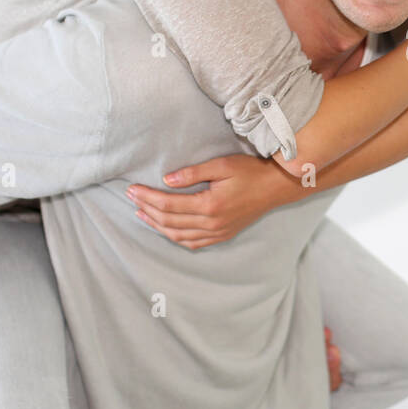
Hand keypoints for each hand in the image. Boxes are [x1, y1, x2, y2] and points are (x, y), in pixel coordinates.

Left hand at [127, 153, 284, 249]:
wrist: (275, 188)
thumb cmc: (250, 172)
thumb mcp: (222, 165)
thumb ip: (193, 173)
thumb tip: (166, 180)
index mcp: (210, 205)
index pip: (169, 204)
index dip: (147, 197)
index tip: (132, 190)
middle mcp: (211, 223)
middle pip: (169, 220)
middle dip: (147, 209)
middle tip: (131, 198)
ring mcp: (217, 232)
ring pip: (178, 235)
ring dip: (157, 225)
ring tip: (141, 214)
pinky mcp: (222, 235)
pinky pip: (193, 243)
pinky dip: (175, 237)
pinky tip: (165, 229)